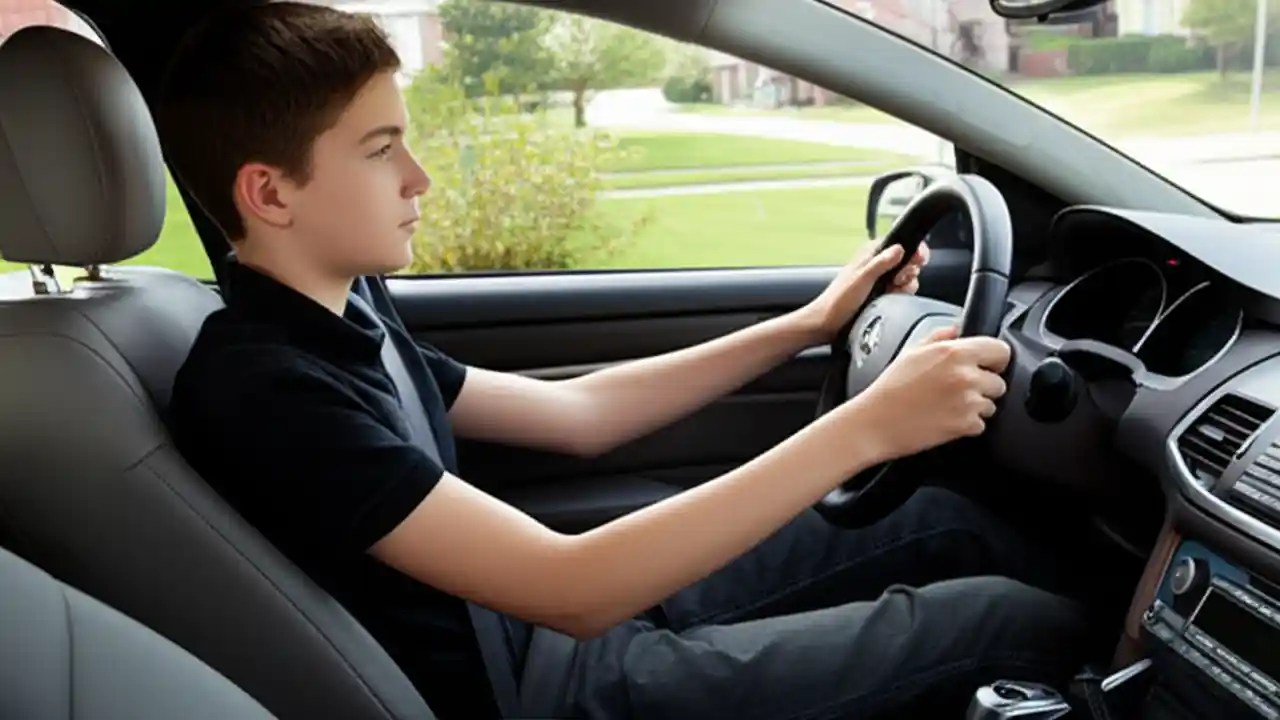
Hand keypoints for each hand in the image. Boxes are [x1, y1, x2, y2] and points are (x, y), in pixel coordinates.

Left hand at [797, 241, 929, 342]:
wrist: (828, 323)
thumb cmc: (839, 301)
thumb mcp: (862, 279)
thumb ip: (881, 263)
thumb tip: (900, 248)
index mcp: (871, 253)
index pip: (900, 242)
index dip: (913, 250)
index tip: (917, 260)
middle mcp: (877, 263)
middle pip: (908, 260)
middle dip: (909, 271)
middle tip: (897, 281)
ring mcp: (881, 279)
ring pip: (907, 277)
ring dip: (906, 285)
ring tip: (892, 291)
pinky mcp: (883, 293)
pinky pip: (901, 290)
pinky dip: (901, 295)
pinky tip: (892, 299)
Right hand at [845, 325, 1010, 461]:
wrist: (875, 422)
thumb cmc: (889, 388)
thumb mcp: (911, 351)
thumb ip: (939, 335)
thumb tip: (957, 329)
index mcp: (954, 353)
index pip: (1001, 350)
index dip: (994, 359)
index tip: (986, 365)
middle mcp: (965, 376)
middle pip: (999, 381)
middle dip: (983, 386)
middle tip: (958, 389)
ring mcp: (968, 402)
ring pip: (990, 404)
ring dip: (976, 406)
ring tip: (948, 405)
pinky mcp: (965, 426)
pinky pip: (980, 424)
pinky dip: (967, 425)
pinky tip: (945, 419)